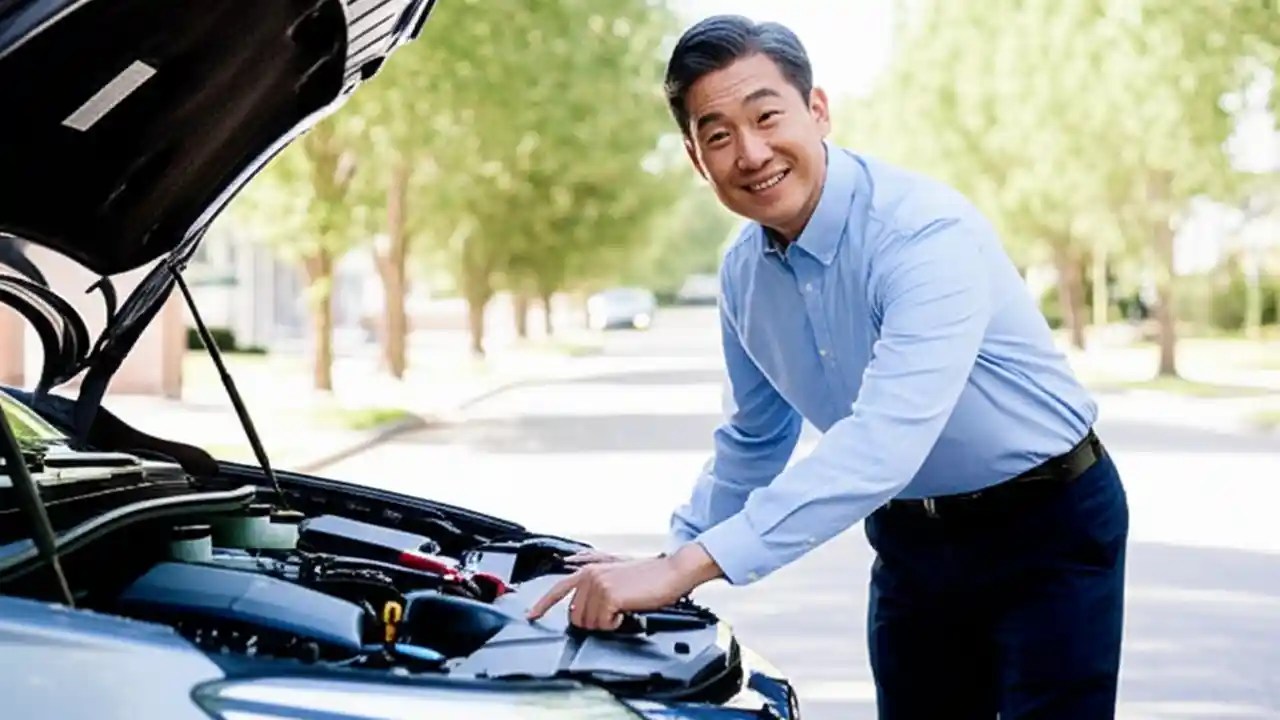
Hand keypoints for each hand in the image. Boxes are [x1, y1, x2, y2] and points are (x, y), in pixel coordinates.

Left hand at [526, 544, 721, 629]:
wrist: (671, 572)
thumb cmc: (650, 577)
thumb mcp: (617, 575)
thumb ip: (596, 586)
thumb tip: (582, 606)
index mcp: (589, 570)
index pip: (559, 588)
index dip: (543, 605)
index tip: (531, 616)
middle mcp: (589, 575)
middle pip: (575, 616)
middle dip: (593, 622)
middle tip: (614, 613)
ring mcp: (598, 585)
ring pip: (588, 623)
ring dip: (606, 623)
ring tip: (623, 609)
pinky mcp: (609, 596)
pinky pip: (603, 624)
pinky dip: (616, 624)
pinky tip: (627, 611)